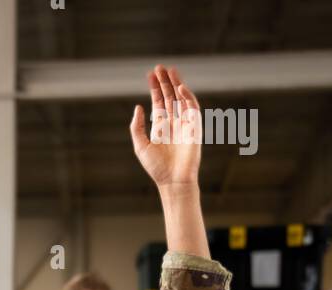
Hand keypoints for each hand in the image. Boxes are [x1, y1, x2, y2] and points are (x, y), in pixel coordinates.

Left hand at [130, 65, 201, 187]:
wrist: (173, 180)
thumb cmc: (156, 168)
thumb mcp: (141, 146)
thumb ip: (137, 127)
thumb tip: (138, 107)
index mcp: (160, 127)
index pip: (159, 102)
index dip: (155, 88)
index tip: (150, 74)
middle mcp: (173, 122)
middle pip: (170, 96)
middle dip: (165, 82)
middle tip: (160, 67)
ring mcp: (184, 123)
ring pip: (181, 98)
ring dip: (176, 84)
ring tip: (169, 71)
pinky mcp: (195, 127)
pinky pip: (192, 108)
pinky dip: (187, 97)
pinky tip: (179, 88)